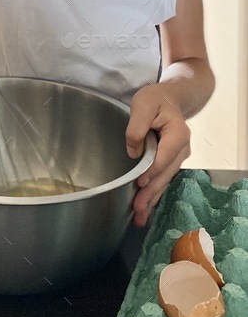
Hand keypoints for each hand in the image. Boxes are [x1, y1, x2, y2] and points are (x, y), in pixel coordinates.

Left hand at [126, 83, 190, 227]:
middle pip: (165, 174)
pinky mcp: (169, 162)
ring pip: (164, 180)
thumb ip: (137, 126)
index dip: (153, 171)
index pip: (165, 156)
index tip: (140, 183)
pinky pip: (161, 179)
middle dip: (152, 193)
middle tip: (138, 209)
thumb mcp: (143, 104)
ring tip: (140, 217)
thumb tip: (133, 152)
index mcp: (178, 134)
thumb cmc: (155, 100)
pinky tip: (145, 208)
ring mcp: (177, 157)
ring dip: (152, 199)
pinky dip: (153, 193)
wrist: (169, 98)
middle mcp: (182, 149)